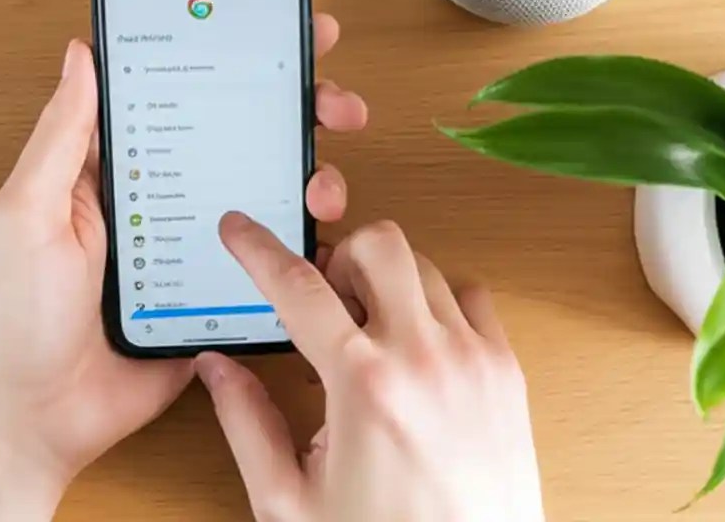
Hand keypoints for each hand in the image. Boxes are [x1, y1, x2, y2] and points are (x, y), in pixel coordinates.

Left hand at [0, 15, 367, 479]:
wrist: (37, 416)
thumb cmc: (17, 315)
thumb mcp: (29, 212)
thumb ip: (63, 136)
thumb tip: (82, 52)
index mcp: (117, 167)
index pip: (182, 93)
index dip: (230, 57)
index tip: (281, 26)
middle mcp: (164, 196)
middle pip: (242, 134)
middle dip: (298, 109)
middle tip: (335, 104)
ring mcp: (196, 246)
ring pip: (267, 193)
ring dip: (309, 178)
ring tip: (322, 188)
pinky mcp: (218, 294)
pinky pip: (270, 261)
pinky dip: (304, 246)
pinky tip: (324, 239)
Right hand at [198, 217, 544, 521]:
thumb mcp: (290, 500)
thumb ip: (247, 424)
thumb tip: (217, 369)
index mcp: (364, 386)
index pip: (298, 288)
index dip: (259, 249)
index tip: (240, 229)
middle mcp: (425, 358)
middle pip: (379, 245)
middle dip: (339, 254)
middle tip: (322, 297)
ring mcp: (474, 359)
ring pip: (426, 265)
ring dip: (387, 281)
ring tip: (366, 333)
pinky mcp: (507, 372)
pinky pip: (472, 297)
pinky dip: (438, 303)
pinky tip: (416, 344)